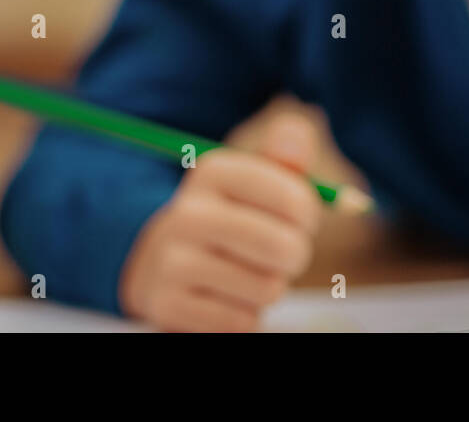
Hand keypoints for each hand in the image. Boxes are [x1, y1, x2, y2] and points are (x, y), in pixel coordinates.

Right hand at [119, 109, 322, 330]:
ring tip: (248, 272)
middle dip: (296, 255)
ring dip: (270, 287)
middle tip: (283, 252)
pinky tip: (226, 297)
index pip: (293, 198)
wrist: (160, 259)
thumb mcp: (255, 177)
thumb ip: (288, 156)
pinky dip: (246, 314)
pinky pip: (242, 321)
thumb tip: (308, 146)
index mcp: (213, 171)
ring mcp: (172, 262)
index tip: (300, 217)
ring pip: (267, 289)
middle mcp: (187, 213)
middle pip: (283, 248)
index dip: (308, 215)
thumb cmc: (231, 214)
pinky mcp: (168, 306)